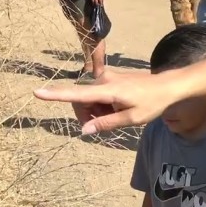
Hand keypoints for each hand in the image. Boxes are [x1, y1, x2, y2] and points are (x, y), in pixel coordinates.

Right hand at [34, 69, 174, 133]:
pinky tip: (119, 106)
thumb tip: (84, 130)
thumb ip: (106, 123)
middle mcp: (103, 79)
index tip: (37, 92)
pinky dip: (103, 103)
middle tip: (109, 122)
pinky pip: (97, 93)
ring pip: (89, 98)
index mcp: (108, 90)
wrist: (168, 85)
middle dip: (89, 114)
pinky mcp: (109, 76)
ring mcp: (106, 76)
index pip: (78, 94)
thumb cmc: (153, 103)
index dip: (56, 94)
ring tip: (118, 112)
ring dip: (97, 109)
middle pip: (81, 101)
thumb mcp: (132, 118)